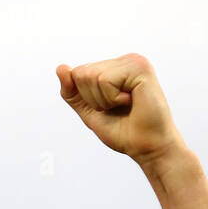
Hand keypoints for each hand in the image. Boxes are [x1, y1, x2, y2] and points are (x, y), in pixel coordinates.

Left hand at [57, 54, 185, 167]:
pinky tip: (132, 102)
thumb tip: (60, 67)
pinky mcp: (140, 68)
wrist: (147, 148)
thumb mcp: (89, 111)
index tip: (110, 108)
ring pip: (90, 76)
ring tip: (125, 105)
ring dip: (103, 100)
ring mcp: (133, 61)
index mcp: (114, 67)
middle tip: (118, 108)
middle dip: (93, 99)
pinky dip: (112, 99)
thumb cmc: (123, 131)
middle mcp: (124, 60)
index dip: (86, 98)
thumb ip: (72, 92)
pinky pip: (104, 81)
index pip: (76, 73)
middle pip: (80, 73)